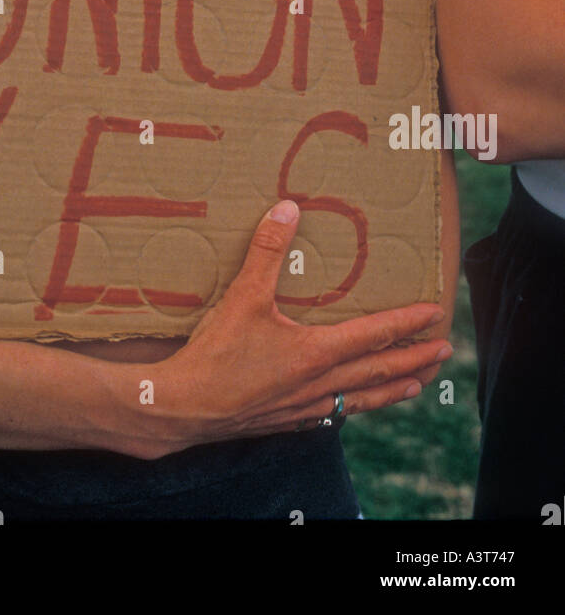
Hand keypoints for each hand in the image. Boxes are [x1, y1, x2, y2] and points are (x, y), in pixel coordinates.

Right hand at [146, 199, 451, 458]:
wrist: (185, 408)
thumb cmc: (216, 354)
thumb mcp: (242, 295)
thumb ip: (267, 250)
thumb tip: (287, 208)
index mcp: (316, 353)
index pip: (375, 335)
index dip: (407, 323)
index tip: (436, 314)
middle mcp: (319, 384)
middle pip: (379, 372)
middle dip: (415, 360)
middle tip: (444, 351)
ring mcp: (303, 407)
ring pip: (361, 400)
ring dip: (392, 390)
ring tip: (416, 385)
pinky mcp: (285, 421)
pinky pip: (331, 416)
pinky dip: (351, 409)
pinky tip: (347, 408)